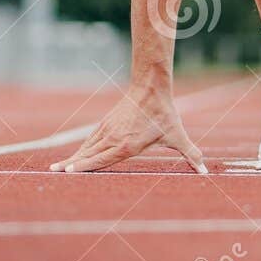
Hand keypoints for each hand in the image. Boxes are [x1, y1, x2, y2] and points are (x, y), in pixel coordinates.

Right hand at [51, 85, 204, 174]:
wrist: (151, 88)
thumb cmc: (164, 114)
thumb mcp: (178, 136)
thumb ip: (191, 154)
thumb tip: (206, 170)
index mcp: (127, 145)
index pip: (101, 159)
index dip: (85, 167)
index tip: (69, 172)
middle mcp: (113, 139)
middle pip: (88, 155)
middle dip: (71, 165)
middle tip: (54, 173)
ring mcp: (107, 130)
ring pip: (86, 147)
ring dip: (72, 158)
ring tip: (57, 168)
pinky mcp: (106, 124)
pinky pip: (90, 140)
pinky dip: (81, 150)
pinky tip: (75, 157)